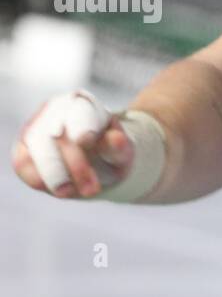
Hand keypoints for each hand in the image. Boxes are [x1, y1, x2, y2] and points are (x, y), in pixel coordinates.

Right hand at [11, 90, 134, 198]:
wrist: (98, 167)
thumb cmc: (111, 155)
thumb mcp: (122, 152)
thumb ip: (119, 146)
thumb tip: (116, 138)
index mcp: (83, 103)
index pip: (79, 111)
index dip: (80, 124)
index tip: (85, 140)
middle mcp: (55, 110)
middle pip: (57, 132)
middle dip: (74, 163)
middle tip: (92, 190)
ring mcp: (35, 128)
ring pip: (37, 147)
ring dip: (55, 175)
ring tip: (72, 194)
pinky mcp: (23, 150)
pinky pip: (23, 163)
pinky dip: (39, 179)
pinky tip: (59, 190)